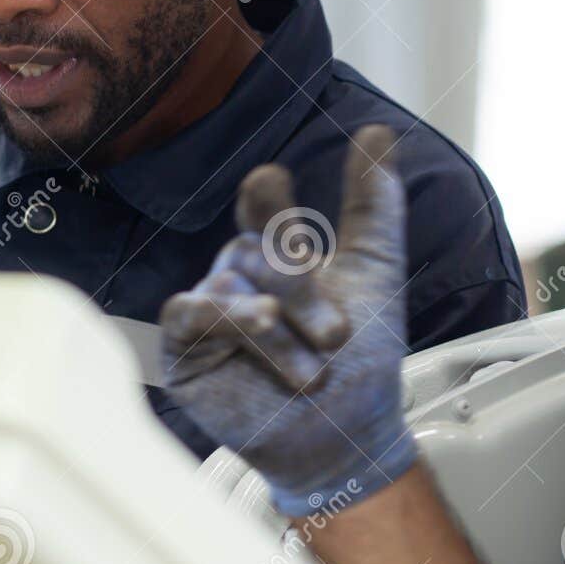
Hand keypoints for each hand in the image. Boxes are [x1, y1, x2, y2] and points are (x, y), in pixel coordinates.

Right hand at [160, 125, 413, 517]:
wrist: (349, 432)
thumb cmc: (363, 355)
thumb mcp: (377, 270)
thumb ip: (375, 203)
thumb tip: (379, 131)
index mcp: (277, 250)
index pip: (265, 206)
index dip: (267, 196)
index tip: (272, 179)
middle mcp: (239, 274)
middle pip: (253, 250)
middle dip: (299, 287)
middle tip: (338, 334)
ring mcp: (210, 310)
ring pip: (228, 284)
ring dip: (275, 324)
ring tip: (315, 368)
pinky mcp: (185, 351)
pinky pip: (190, 315)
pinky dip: (222, 317)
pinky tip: (256, 326)